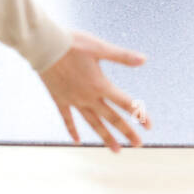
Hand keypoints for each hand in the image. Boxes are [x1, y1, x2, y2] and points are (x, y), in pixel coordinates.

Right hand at [38, 30, 149, 152]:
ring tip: (116, 150)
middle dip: (126, 131)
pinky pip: (67, 119)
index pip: (125, 103)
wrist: (44, 46)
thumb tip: (144, 59)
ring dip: (105, 137)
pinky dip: (73, 130)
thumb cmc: (73, 43)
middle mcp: (88, 97)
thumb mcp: (99, 47)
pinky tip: (77, 141)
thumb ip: (122, 56)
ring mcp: (73, 101)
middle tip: (138, 144)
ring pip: (93, 123)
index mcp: (100, 85)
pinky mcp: (59, 99)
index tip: (149, 126)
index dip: (139, 114)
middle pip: (111, 118)